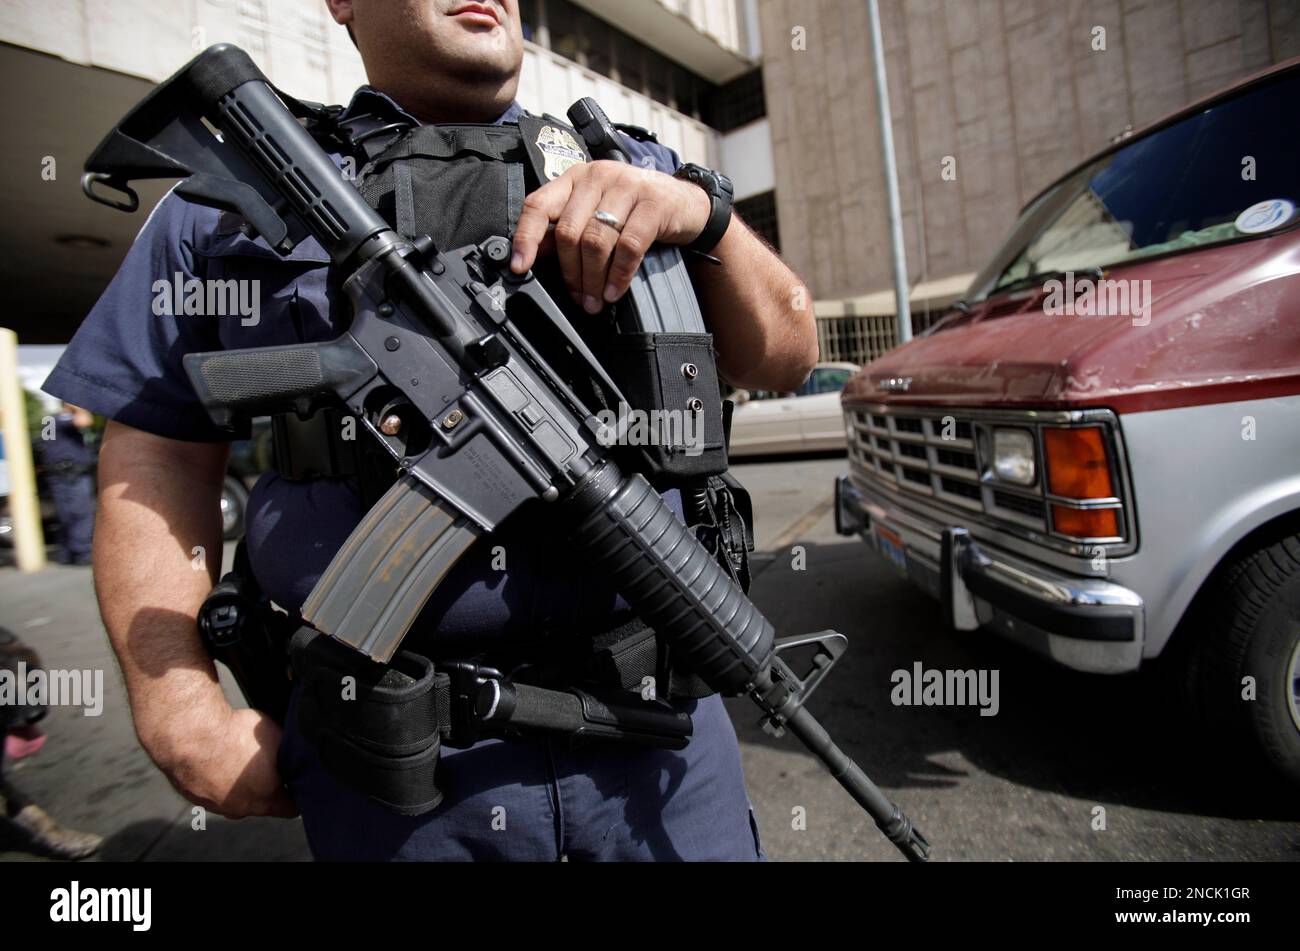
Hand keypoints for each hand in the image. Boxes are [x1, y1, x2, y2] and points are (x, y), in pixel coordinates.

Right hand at [156, 705, 297, 819]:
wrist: (191, 733)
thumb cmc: (235, 733)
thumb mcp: (278, 739)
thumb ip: (288, 757)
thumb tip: (295, 759)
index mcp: (265, 799)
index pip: (290, 808)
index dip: (296, 795)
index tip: (295, 784)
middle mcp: (240, 808)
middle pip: (260, 805)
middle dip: (265, 787)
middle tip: (263, 764)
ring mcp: (215, 805)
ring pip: (234, 798)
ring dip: (237, 783)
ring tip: (235, 757)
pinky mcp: (194, 796)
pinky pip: (211, 790)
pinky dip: (215, 778)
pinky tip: (215, 758)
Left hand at [510, 160, 710, 313]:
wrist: (687, 204)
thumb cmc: (636, 211)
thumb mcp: (597, 213)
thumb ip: (567, 229)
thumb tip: (533, 257)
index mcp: (575, 178)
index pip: (538, 205)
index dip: (525, 238)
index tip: (520, 267)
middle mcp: (597, 176)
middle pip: (568, 232)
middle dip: (570, 273)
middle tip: (577, 298)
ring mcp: (626, 186)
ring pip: (596, 241)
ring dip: (593, 279)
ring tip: (595, 301)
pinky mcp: (653, 203)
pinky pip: (628, 246)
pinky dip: (619, 275)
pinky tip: (614, 291)